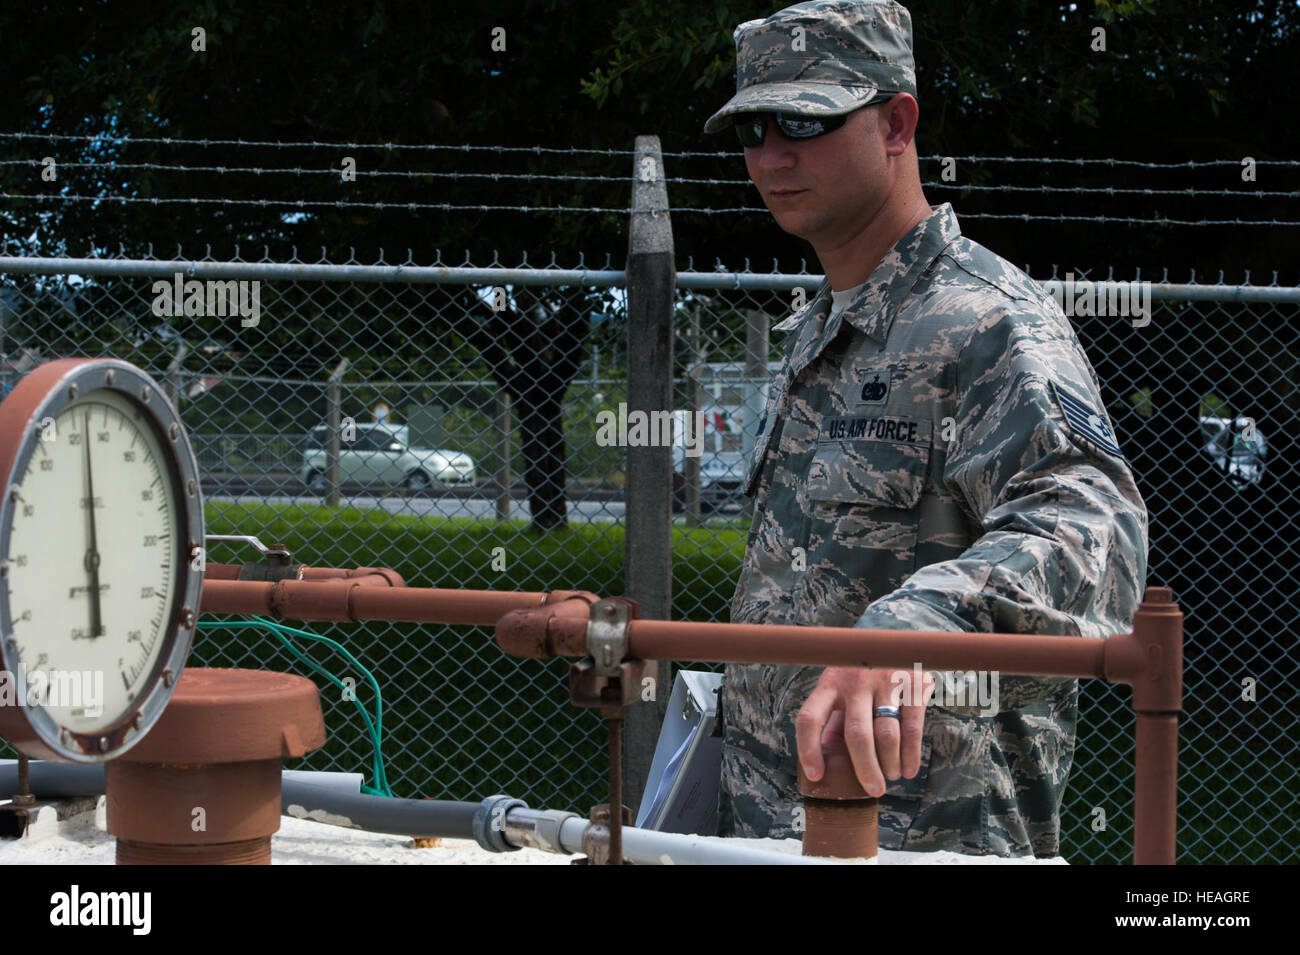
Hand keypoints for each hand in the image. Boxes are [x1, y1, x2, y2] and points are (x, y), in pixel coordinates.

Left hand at [796, 666, 933, 796]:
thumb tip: (824, 761)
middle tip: (873, 790)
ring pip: (885, 734)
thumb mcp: (840, 690)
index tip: (815, 775)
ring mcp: (885, 681)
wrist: (896, 638)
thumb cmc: (860, 675)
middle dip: (865, 769)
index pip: (809, 718)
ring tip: (891, 776)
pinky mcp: (912, 684)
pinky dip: (910, 754)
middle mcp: (854, 681)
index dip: (808, 749)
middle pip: (856, 735)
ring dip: (889, 764)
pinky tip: (908, 770)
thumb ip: (833, 721)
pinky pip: (911, 727)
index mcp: (829, 683)